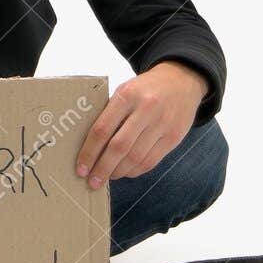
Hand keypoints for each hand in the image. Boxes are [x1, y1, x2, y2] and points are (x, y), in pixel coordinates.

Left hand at [74, 60, 208, 189]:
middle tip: (92, 181)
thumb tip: (89, 147)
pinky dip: (135, 171)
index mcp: (127, 96)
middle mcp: (146, 109)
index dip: (89, 152)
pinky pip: (151, 161)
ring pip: (136, 158)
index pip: (102, 129)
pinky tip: (125, 171)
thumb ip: (109, 113)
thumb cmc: (145, 89)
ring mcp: (163, 124)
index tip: (81, 168)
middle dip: (103, 168)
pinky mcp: (174, 137)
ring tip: (108, 176)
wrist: (181, 81)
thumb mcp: (124, 90)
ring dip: (119, 172)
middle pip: (119, 147)